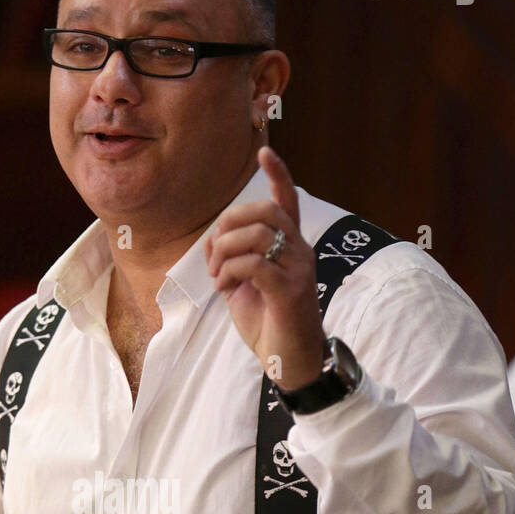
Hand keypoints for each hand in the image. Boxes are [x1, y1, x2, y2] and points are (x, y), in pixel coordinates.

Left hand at [204, 146, 324, 391]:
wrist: (292, 361)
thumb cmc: (270, 324)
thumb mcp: (245, 287)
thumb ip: (234, 260)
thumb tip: (216, 244)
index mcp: (291, 247)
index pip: (287, 201)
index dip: (278, 174)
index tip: (264, 151)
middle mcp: (300, 252)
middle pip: (266, 211)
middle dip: (229, 225)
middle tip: (214, 254)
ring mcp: (298, 270)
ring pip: (257, 234)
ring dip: (225, 252)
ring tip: (217, 276)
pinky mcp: (290, 292)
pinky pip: (254, 264)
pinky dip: (230, 272)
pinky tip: (225, 289)